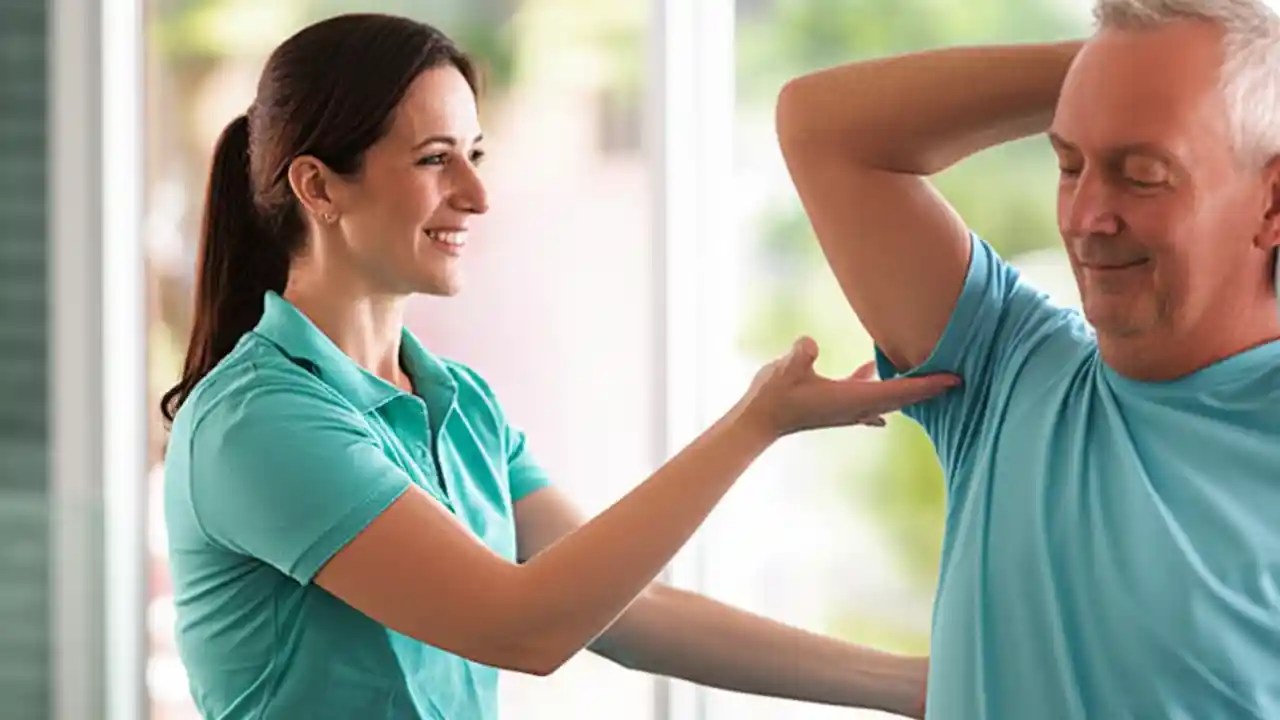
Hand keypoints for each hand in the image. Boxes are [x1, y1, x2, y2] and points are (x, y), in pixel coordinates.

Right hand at [734, 336, 959, 438]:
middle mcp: (856, 407)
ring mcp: (848, 409)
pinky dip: (880, 386)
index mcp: (853, 398)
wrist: (759, 420)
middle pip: (903, 397)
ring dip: (907, 389)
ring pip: (888, 397)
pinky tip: (874, 369)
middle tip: (958, 377)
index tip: (956, 380)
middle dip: (928, 388)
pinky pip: (867, 393)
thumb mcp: (786, 368)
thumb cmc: (773, 394)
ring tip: (927, 377)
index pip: (900, 392)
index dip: (929, 385)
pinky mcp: (836, 405)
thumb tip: (809, 345)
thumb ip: (800, 355)